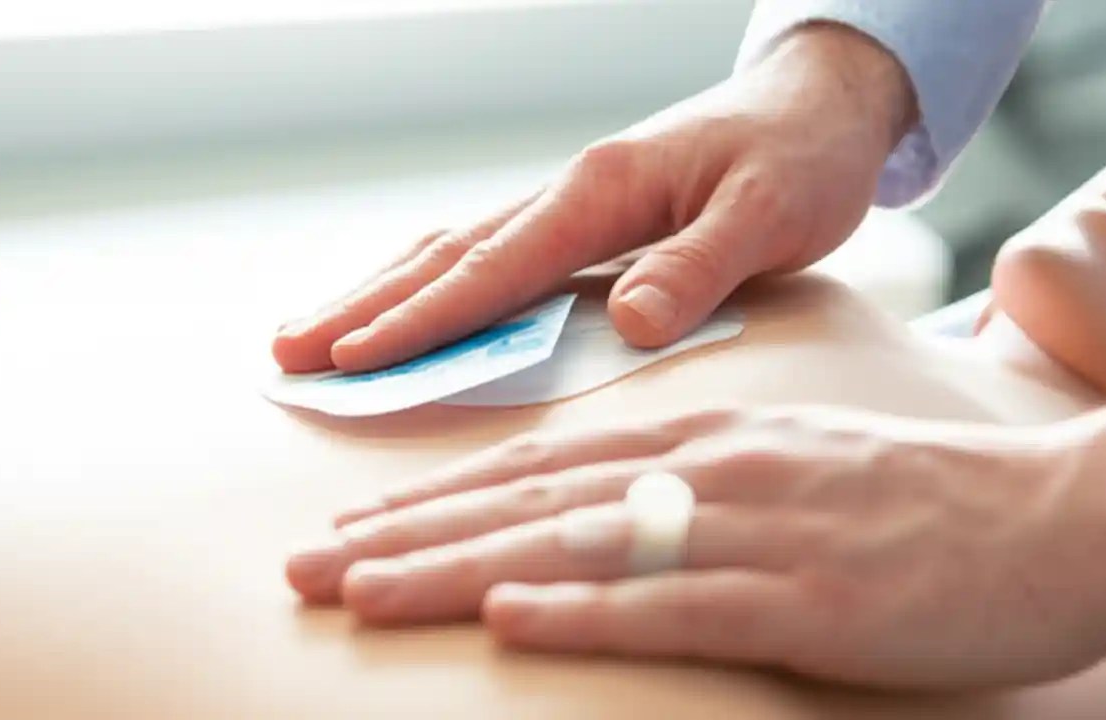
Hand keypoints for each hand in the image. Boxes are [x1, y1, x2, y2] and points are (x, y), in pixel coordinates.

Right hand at [272, 24, 915, 372]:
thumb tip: (628, 323)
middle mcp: (570, 194)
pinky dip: (432, 287)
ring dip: (381, 294)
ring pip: (455, 252)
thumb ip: (698, 268)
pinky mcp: (585, 221)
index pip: (496, 267)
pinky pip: (489, 257)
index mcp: (602, 191)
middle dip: (365, 306)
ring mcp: (571, 205)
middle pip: (447, 254)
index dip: (422, 318)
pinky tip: (403, 308)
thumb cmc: (799, 159)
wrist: (818, 105)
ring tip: (314, 335)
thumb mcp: (769, 214)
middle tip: (287, 354)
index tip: (353, 358)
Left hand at [286, 404, 1105, 688]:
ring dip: (456, 569)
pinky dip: (585, 608)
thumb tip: (606, 511)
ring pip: (574, 546)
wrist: (1052, 515)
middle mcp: (709, 468)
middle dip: (407, 536)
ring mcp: (752, 528)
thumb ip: (696, 479)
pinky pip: (673, 601)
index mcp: (703, 435)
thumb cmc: (914, 499)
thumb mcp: (788, 465)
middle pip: (529, 504)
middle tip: (306, 564)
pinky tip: (510, 617)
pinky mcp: (802, 594)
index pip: (541, 465)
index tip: (355, 523)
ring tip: (360, 590)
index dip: (439, 496)